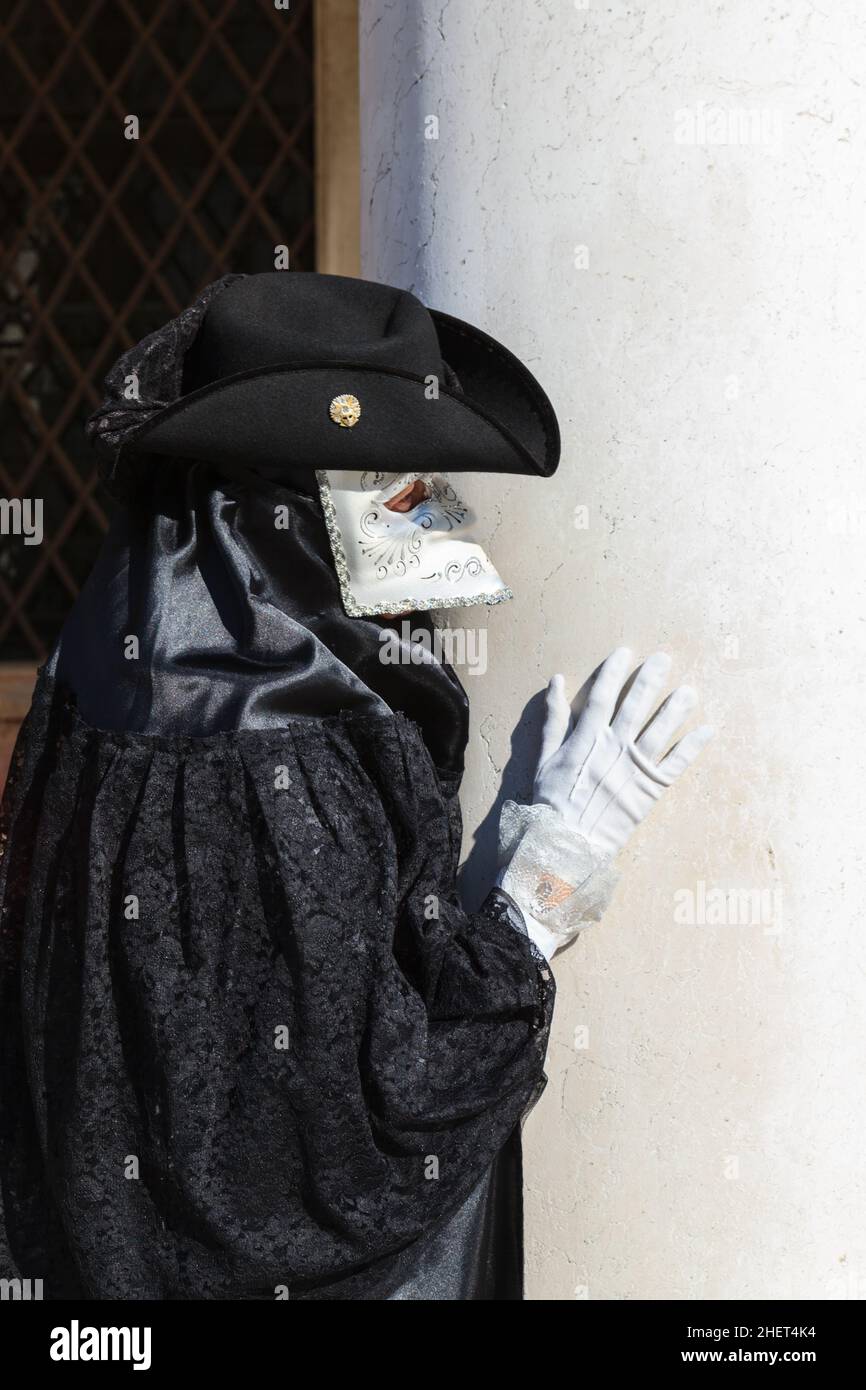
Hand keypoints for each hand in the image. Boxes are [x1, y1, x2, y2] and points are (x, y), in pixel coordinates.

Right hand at [533, 648, 713, 857]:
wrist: (566, 846)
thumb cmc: (551, 803)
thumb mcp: (545, 759)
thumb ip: (553, 721)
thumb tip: (557, 683)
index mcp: (586, 740)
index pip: (601, 698)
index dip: (613, 673)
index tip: (625, 653)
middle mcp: (613, 750)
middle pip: (635, 707)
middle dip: (649, 680)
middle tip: (663, 659)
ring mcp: (634, 769)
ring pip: (659, 731)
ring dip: (675, 709)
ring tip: (689, 689)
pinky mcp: (650, 791)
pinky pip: (675, 764)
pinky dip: (691, 746)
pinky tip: (707, 729)